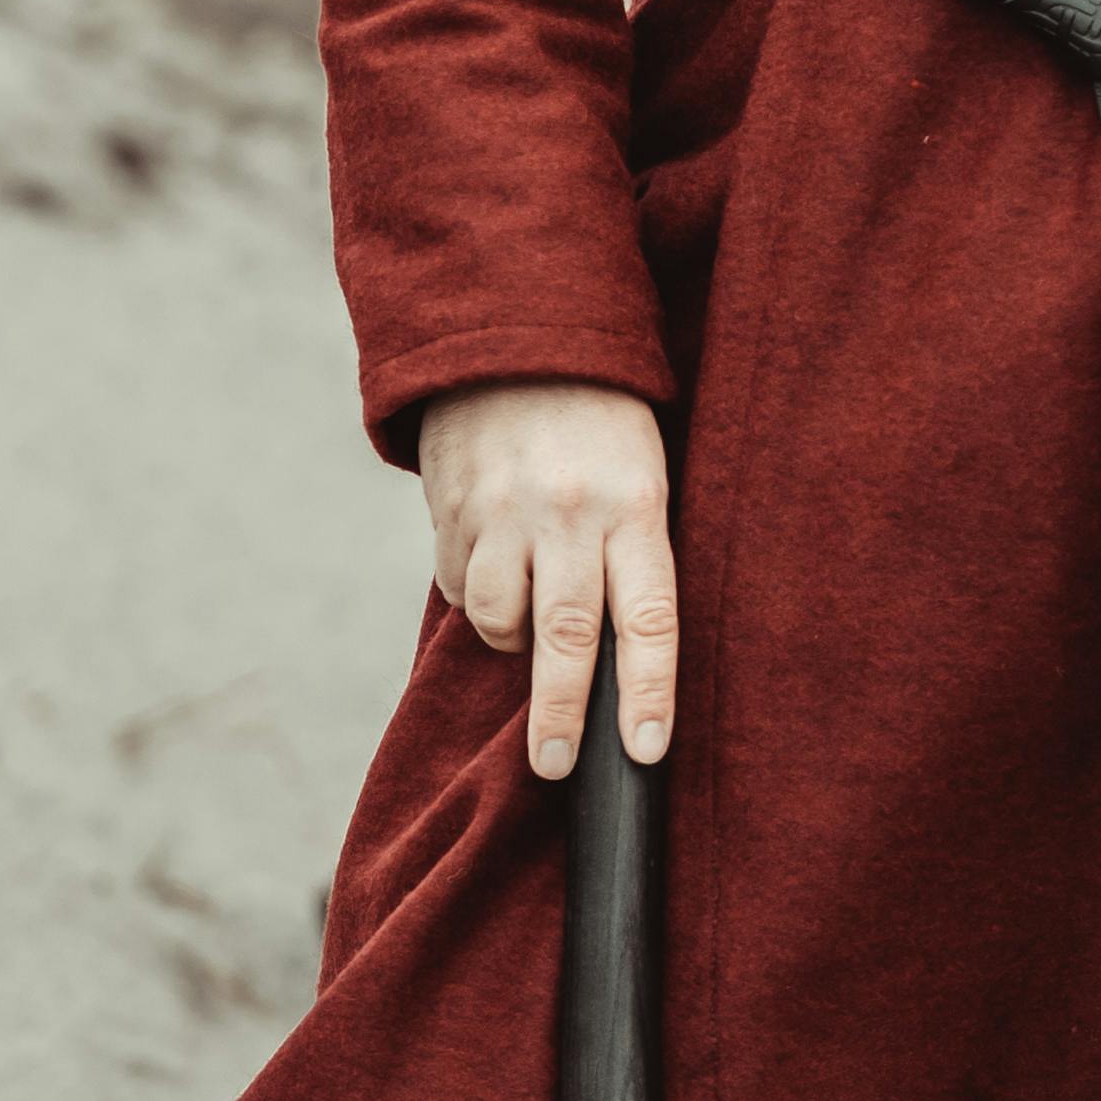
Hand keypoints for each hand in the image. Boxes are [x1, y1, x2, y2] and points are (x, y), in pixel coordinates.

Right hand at [417, 382, 676, 771]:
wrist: (515, 333)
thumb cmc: (601, 418)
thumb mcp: (643, 471)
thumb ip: (633, 550)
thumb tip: (621, 651)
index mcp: (635, 505)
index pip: (648, 618)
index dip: (648, 693)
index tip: (645, 753)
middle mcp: (569, 513)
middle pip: (566, 636)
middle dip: (562, 714)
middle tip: (557, 766)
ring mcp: (504, 512)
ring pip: (501, 617)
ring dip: (512, 641)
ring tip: (523, 630)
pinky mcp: (452, 508)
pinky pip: (462, 584)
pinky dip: (477, 597)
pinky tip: (492, 566)